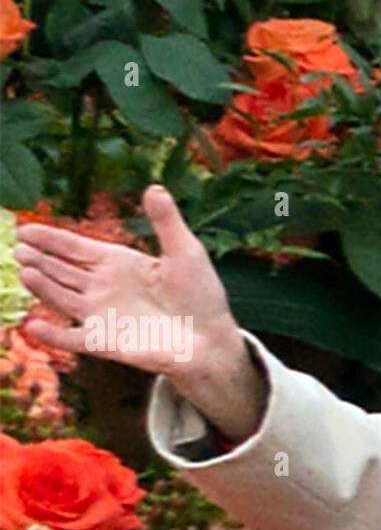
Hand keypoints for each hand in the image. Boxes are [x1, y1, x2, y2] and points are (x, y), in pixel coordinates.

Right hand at [14, 184, 240, 378]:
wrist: (211, 340)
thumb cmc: (201, 296)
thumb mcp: (186, 252)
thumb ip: (166, 222)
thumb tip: (155, 188)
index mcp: (119, 263)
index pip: (76, 247)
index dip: (50, 238)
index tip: (24, 229)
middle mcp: (104, 287)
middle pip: (62, 270)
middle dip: (39, 258)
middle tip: (17, 248)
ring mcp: (102, 315)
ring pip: (61, 297)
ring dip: (42, 286)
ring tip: (25, 271)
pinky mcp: (106, 342)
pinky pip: (73, 338)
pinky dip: (53, 335)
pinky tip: (34, 325)